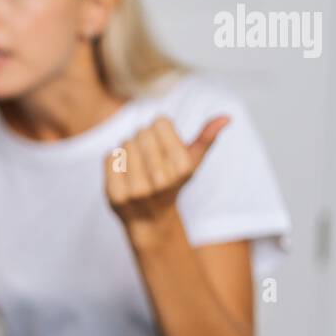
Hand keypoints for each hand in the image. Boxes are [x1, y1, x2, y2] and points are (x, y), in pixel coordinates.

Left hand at [104, 114, 228, 244]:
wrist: (149, 219)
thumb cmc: (171, 182)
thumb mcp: (192, 161)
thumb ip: (206, 138)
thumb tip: (226, 117)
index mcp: (183, 167)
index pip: (160, 122)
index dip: (160, 130)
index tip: (164, 146)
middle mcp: (162, 180)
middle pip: (141, 132)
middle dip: (144, 139)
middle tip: (149, 158)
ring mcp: (137, 190)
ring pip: (125, 143)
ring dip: (128, 149)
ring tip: (138, 165)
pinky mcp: (115, 196)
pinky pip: (109, 157)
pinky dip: (114, 160)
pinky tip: (124, 173)